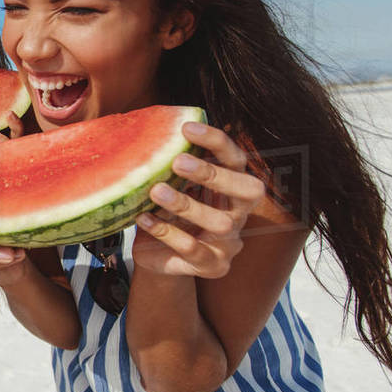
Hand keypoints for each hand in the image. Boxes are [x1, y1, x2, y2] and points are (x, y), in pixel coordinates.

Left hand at [132, 122, 266, 277]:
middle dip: (214, 174)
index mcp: (233, 186)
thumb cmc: (167, 211)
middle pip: (247, 191)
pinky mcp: (213, 265)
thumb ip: (172, 164)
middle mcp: (239, 213)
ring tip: (156, 190)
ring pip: (220, 223)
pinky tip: (144, 218)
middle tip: (178, 162)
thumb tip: (150, 125)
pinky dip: (167, 232)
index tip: (186, 127)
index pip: (236, 159)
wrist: (158, 256)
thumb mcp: (171, 186)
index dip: (217, 141)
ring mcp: (229, 242)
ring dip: (187, 204)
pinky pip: (193, 249)